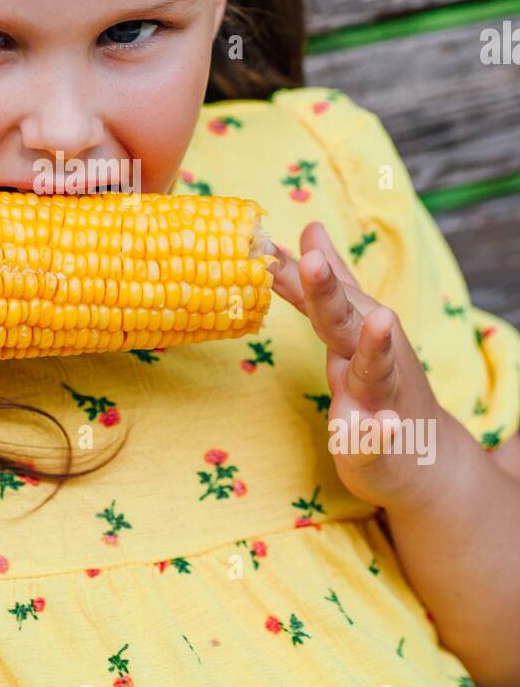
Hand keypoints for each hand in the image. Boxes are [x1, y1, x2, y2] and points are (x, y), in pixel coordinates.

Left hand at [267, 220, 447, 506]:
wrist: (424, 456)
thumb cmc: (376, 388)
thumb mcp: (348, 334)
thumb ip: (328, 287)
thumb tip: (310, 230)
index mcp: (351, 333)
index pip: (318, 295)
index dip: (293, 270)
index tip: (262, 240)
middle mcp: (367, 358)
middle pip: (344, 321)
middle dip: (330, 291)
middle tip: (312, 260)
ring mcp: (379, 400)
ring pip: (375, 371)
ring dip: (376, 346)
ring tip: (381, 320)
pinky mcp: (381, 447)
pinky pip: (377, 441)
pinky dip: (377, 433)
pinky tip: (381, 426)